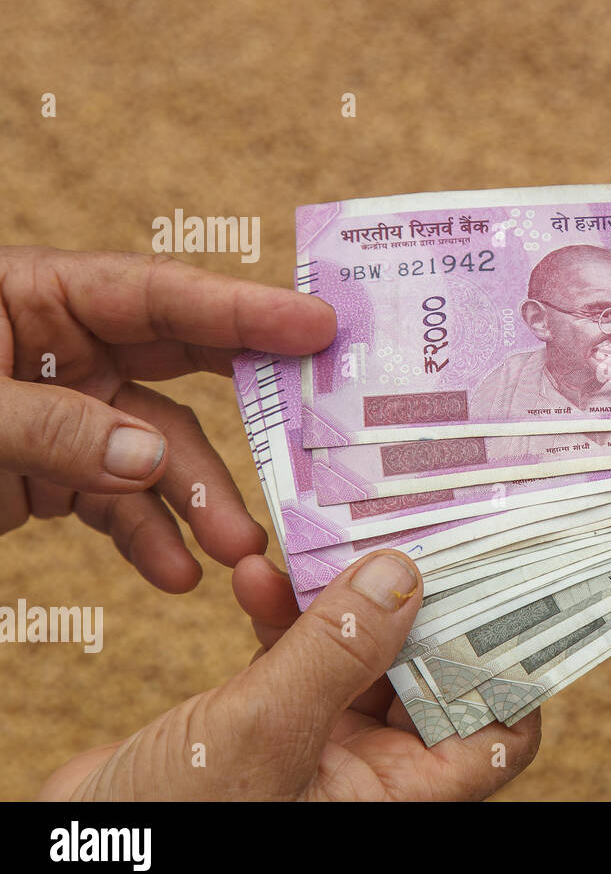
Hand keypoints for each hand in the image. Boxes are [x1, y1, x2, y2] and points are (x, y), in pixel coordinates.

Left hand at [0, 246, 335, 590]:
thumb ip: (48, 429)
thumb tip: (148, 464)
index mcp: (30, 297)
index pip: (156, 296)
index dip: (243, 310)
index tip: (318, 324)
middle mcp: (58, 350)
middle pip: (178, 368)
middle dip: (245, 410)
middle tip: (316, 429)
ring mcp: (59, 414)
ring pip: (154, 453)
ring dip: (196, 501)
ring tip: (236, 551)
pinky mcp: (46, 474)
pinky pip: (115, 503)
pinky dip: (144, 539)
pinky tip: (173, 576)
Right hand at [38, 549, 541, 799]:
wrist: (81, 837)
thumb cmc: (173, 817)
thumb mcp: (263, 728)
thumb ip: (334, 650)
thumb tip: (404, 576)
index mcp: (394, 793)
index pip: (493, 736)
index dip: (506, 671)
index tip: (503, 593)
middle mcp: (371, 769)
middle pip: (427, 676)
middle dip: (414, 608)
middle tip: (412, 537)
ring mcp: (323, 742)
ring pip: (359, 654)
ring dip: (337, 600)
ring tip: (324, 544)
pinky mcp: (273, 717)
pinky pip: (298, 655)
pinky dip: (281, 615)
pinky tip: (258, 576)